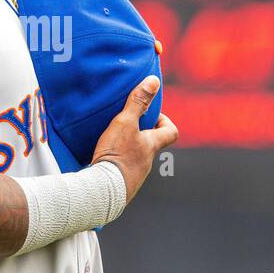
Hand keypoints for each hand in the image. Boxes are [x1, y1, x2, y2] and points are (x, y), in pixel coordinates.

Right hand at [90, 75, 178, 205]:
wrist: (102, 190)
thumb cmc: (116, 155)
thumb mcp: (125, 123)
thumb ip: (137, 102)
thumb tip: (153, 81)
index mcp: (151, 146)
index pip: (171, 132)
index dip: (165, 121)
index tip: (152, 115)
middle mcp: (147, 162)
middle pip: (151, 145)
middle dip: (141, 134)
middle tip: (125, 126)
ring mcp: (136, 176)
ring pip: (137, 158)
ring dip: (128, 149)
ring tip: (111, 142)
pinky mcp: (122, 186)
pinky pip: (123, 171)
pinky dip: (117, 164)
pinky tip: (103, 161)